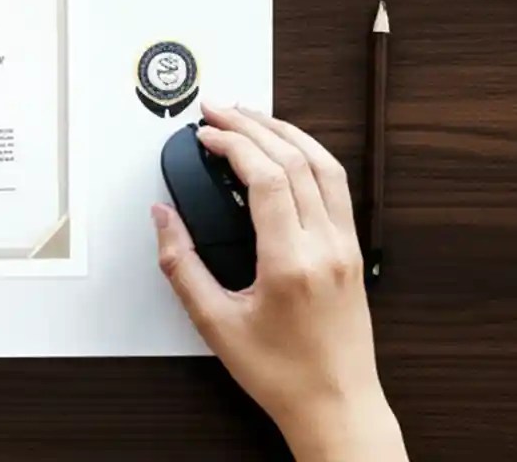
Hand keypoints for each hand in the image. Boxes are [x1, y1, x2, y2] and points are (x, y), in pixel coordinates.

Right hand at [153, 104, 407, 461]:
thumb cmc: (281, 374)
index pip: (266, 177)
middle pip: (294, 160)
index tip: (205, 135)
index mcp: (292, 262)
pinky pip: (337, 186)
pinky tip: (288, 151)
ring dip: (286, 132)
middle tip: (219, 112)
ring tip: (252, 118)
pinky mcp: (353, 251)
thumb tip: (163, 219)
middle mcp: (326, 246)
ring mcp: (346, 245)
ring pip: (324, 165)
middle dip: (252, 126)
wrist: (336, 405)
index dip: (232, 145)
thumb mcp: (214, 322)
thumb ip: (181, 265)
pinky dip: (310, 155)